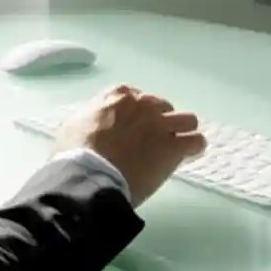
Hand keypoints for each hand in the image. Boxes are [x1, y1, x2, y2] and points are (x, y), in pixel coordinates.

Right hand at [53, 84, 206, 206]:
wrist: (89, 174)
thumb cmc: (74, 153)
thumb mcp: (74, 124)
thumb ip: (92, 117)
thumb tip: (96, 123)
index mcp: (119, 96)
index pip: (137, 97)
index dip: (137, 113)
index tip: (133, 127)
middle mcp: (144, 105)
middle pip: (163, 106)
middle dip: (160, 121)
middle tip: (152, 140)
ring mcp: (161, 125)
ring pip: (187, 120)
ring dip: (183, 131)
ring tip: (178, 145)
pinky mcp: (173, 147)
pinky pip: (196, 141)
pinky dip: (194, 148)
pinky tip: (188, 155)